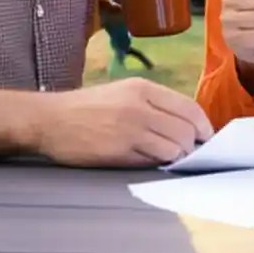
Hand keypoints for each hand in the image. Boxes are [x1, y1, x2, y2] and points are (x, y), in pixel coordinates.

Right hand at [34, 78, 212, 167]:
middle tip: (189, 154)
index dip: (203, 126)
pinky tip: (152, 163)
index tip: (205, 138)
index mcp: (142, 88)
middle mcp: (140, 105)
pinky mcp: (120, 149)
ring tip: (169, 159)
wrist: (48, 120)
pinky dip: (160, 164)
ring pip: (175, 146)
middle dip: (193, 145)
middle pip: (186, 129)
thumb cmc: (85, 108)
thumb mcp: (121, 93)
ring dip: (177, 157)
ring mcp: (131, 127)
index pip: (189, 107)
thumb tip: (184, 124)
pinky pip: (154, 160)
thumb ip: (152, 105)